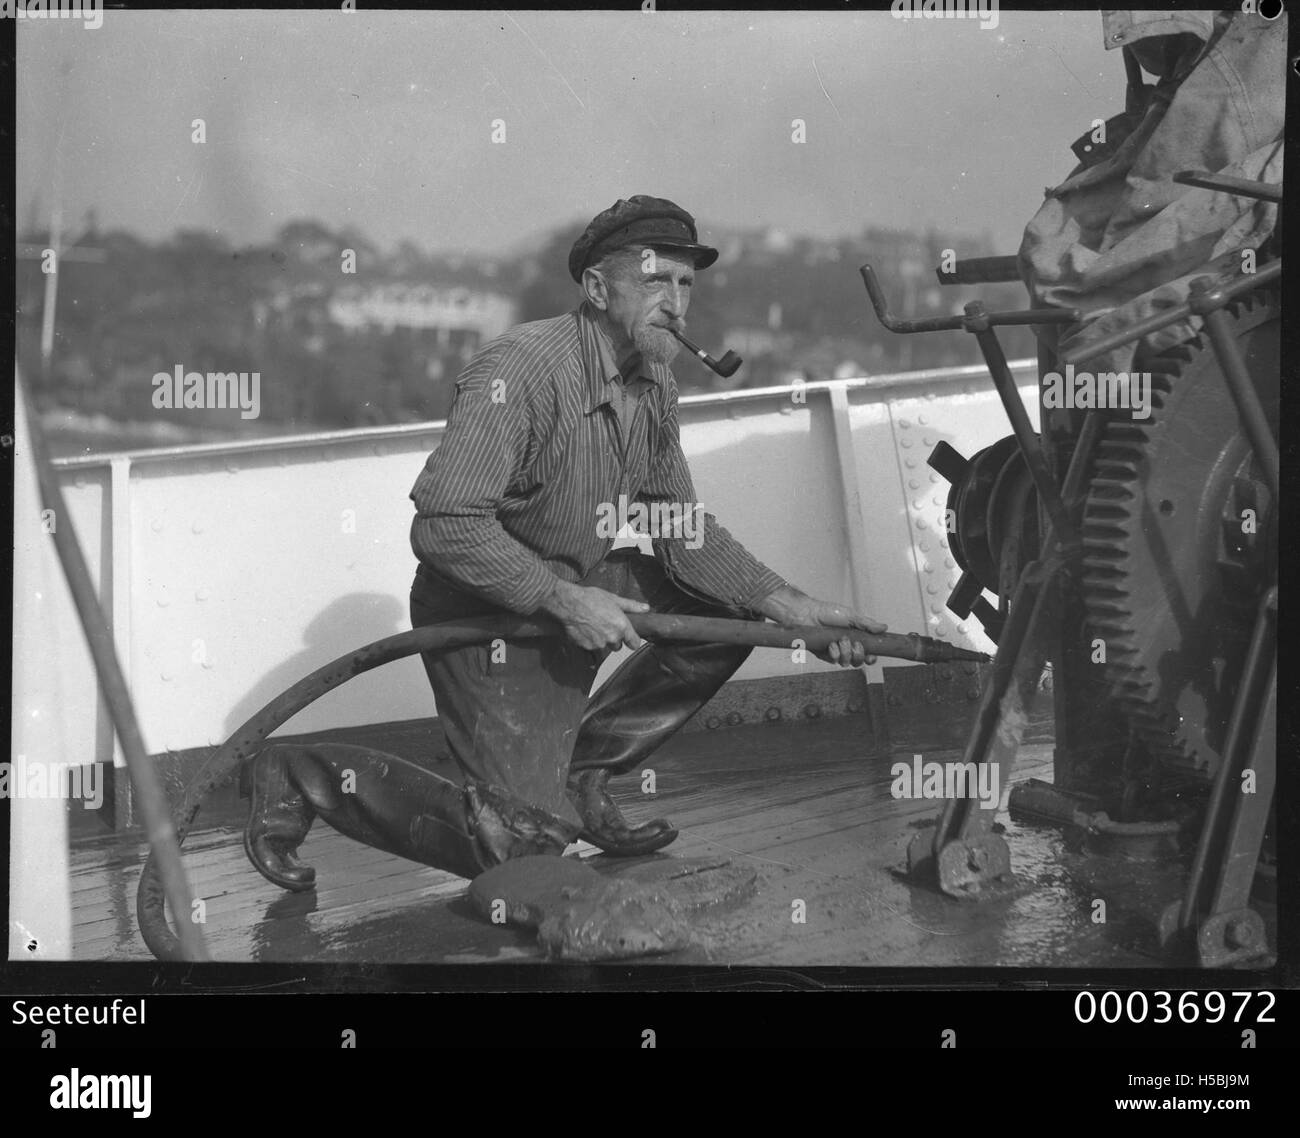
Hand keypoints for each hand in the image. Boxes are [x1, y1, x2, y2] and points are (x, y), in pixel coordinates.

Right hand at [538, 580, 647, 652]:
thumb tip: (646, 608)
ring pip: (604, 647)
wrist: (568, 603)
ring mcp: (598, 644)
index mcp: (622, 626)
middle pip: (617, 646)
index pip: (634, 643)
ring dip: (600, 641)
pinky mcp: (586, 647)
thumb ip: (631, 606)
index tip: (629, 637)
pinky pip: (591, 648)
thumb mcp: (613, 598)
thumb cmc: (590, 598)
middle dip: (613, 639)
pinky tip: (584, 630)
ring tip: (592, 626)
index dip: (632, 640)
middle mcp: (612, 638)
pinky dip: (589, 642)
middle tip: (605, 625)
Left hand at [757, 585, 886, 667]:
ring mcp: (836, 652)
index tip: (871, 656)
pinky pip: (834, 661)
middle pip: (859, 661)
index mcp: (856, 638)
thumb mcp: (851, 616)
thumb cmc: (827, 612)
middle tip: (854, 644)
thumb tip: (884, 628)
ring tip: (840, 640)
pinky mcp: (825, 655)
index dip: (871, 658)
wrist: (808, 615)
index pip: (868, 653)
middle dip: (858, 654)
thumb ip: (867, 624)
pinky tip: (830, 644)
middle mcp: (847, 646)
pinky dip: (834, 653)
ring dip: (846, 652)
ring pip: (847, 663)